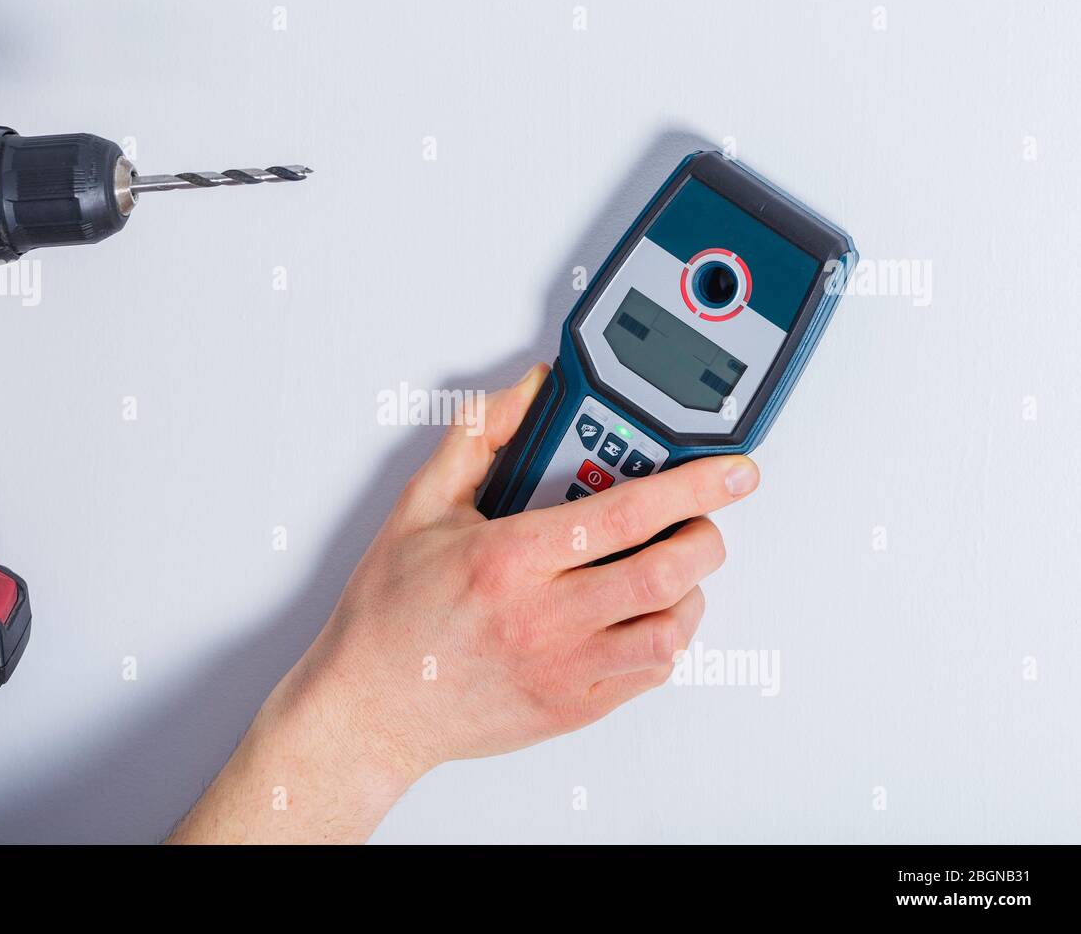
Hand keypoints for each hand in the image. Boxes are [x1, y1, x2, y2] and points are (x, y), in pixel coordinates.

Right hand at [171, 363, 759, 842]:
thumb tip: (529, 392)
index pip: (628, 513)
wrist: (370, 707)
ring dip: (689, 592)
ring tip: (670, 569)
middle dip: (705, 536)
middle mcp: (545, 618)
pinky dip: (665, 639)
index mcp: (511, 559)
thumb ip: (477, 436)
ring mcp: (564, 670)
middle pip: (668, 572)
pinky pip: (650, 674)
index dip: (693, 486)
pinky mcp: (572, 709)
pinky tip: (643, 617)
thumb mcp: (419, 507)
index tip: (732, 472)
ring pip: (672, 630)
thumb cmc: (390, 614)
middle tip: (700, 521)